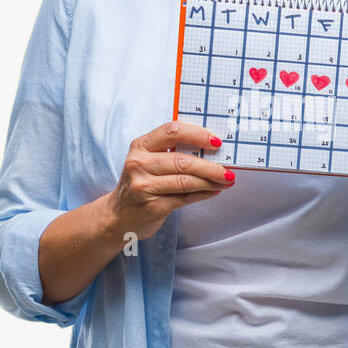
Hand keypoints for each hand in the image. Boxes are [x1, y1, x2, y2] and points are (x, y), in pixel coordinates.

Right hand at [106, 120, 234, 240]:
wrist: (118, 216)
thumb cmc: (141, 183)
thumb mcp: (148, 161)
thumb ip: (172, 151)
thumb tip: (211, 148)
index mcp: (140, 146)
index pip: (172, 131)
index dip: (198, 135)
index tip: (217, 142)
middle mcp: (138, 164)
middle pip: (182, 160)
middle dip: (211, 166)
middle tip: (229, 169)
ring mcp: (143, 186)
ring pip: (186, 181)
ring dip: (211, 181)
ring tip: (226, 180)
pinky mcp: (152, 206)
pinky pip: (185, 198)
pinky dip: (203, 194)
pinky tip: (214, 191)